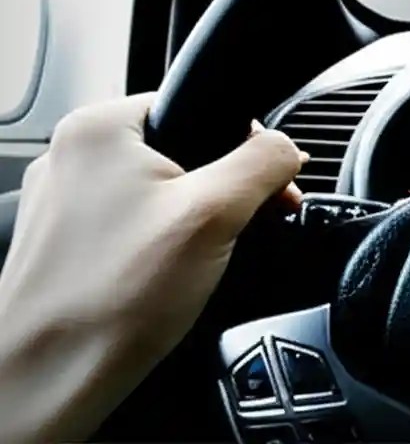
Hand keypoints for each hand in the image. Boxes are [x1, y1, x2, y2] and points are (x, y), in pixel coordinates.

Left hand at [0, 94, 306, 442]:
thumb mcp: (216, 214)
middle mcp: (71, 157)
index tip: (267, 188)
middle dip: (224, 191)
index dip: (245, 146)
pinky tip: (167, 279)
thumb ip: (263, 164)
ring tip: (199, 262)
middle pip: (181, 150)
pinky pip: (132, 227)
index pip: (197, 105)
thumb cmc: (112, 298)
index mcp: (98, 128)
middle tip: (246, 228)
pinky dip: (160, 248)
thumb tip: (288, 149)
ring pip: (158, 193)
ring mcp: (62, 203)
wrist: (50, 376)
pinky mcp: (64, 244)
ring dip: (193, 223)